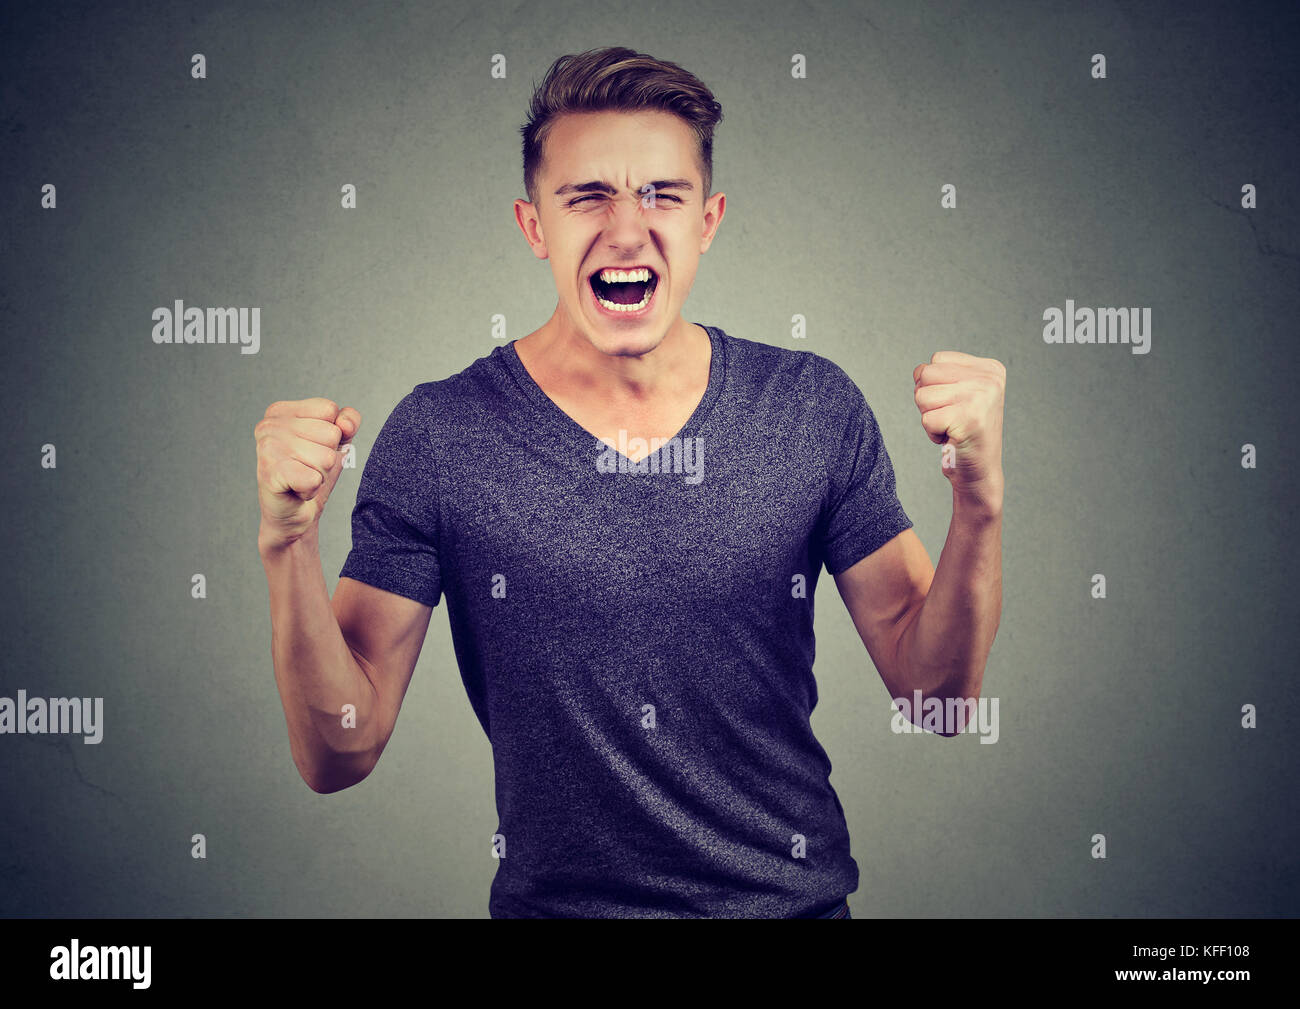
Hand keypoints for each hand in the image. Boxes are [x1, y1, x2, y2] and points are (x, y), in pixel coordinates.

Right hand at [254, 398, 361, 549]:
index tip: (312, 448)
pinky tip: (297, 490)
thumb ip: (348, 421)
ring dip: (320, 474)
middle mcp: (269, 425)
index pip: (329, 409)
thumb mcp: (337, 441)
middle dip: (327, 457)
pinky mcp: (270, 473)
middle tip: (307, 468)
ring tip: (302, 478)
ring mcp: (267, 448)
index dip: (332, 434)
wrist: (294, 514)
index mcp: (281, 411)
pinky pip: (314, 479)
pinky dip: (313, 489)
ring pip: (326, 458)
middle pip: (330, 434)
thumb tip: (344, 424)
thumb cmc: (312, 473)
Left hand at [912, 351, 1004, 509]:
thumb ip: (937, 375)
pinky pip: (926, 419)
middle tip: (951, 418)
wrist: (979, 472)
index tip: (956, 405)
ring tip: (952, 427)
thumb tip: (918, 371)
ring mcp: (980, 398)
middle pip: (926, 374)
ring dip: (930, 417)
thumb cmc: (963, 432)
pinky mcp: (968, 419)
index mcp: (990, 369)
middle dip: (929, 401)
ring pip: (922, 396)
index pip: (937, 359)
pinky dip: (932, 433)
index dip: (935, 385)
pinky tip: (952, 438)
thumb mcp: (955, 394)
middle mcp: (989, 380)